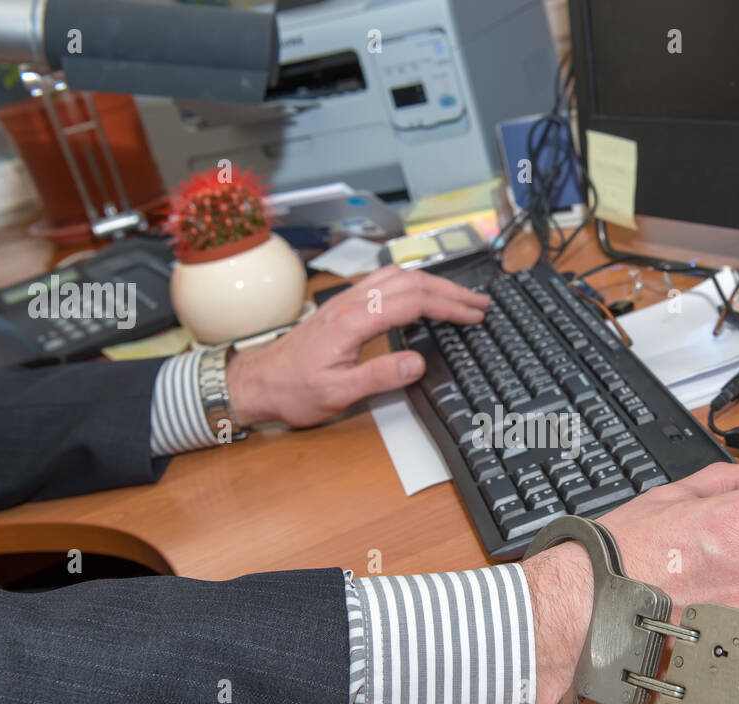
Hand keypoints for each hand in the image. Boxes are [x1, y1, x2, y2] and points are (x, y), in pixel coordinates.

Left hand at [225, 265, 489, 428]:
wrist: (258, 382)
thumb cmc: (293, 390)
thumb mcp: (337, 393)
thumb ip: (379, 377)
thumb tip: (417, 362)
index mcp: (354, 321)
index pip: (413, 302)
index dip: (449, 306)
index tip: (475, 315)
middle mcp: (351, 303)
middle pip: (411, 282)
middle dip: (450, 289)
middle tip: (480, 303)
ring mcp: (345, 301)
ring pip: (397, 276)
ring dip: (432, 282)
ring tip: (458, 296)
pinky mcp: (342, 306)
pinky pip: (383, 282)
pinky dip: (412, 283)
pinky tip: (420, 295)